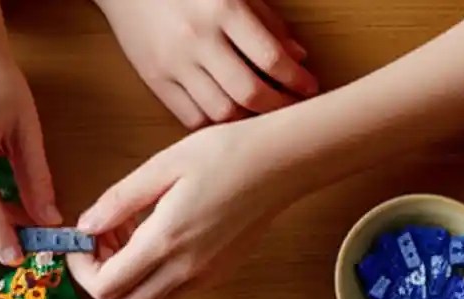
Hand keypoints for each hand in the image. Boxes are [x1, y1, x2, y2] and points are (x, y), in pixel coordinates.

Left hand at [71, 116, 304, 298]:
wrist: (282, 162)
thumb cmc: (226, 154)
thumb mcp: (162, 166)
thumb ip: (119, 201)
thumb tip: (85, 226)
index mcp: (165, 242)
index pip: (105, 287)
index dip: (81, 269)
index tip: (81, 240)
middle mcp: (184, 271)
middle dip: (99, 282)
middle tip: (100, 242)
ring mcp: (203, 277)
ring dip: (125, 281)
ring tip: (127, 235)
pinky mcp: (216, 274)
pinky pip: (170, 292)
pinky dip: (150, 276)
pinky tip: (154, 236)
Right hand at [95, 0, 317, 127]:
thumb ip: (266, 20)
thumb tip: (297, 56)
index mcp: (223, 9)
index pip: (271, 58)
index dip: (297, 79)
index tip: (309, 88)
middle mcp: (198, 39)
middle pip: (248, 93)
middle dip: (277, 107)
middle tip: (290, 108)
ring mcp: (174, 63)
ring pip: (220, 111)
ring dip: (247, 119)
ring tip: (261, 113)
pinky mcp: (154, 79)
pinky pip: (190, 116)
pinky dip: (214, 122)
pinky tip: (227, 113)